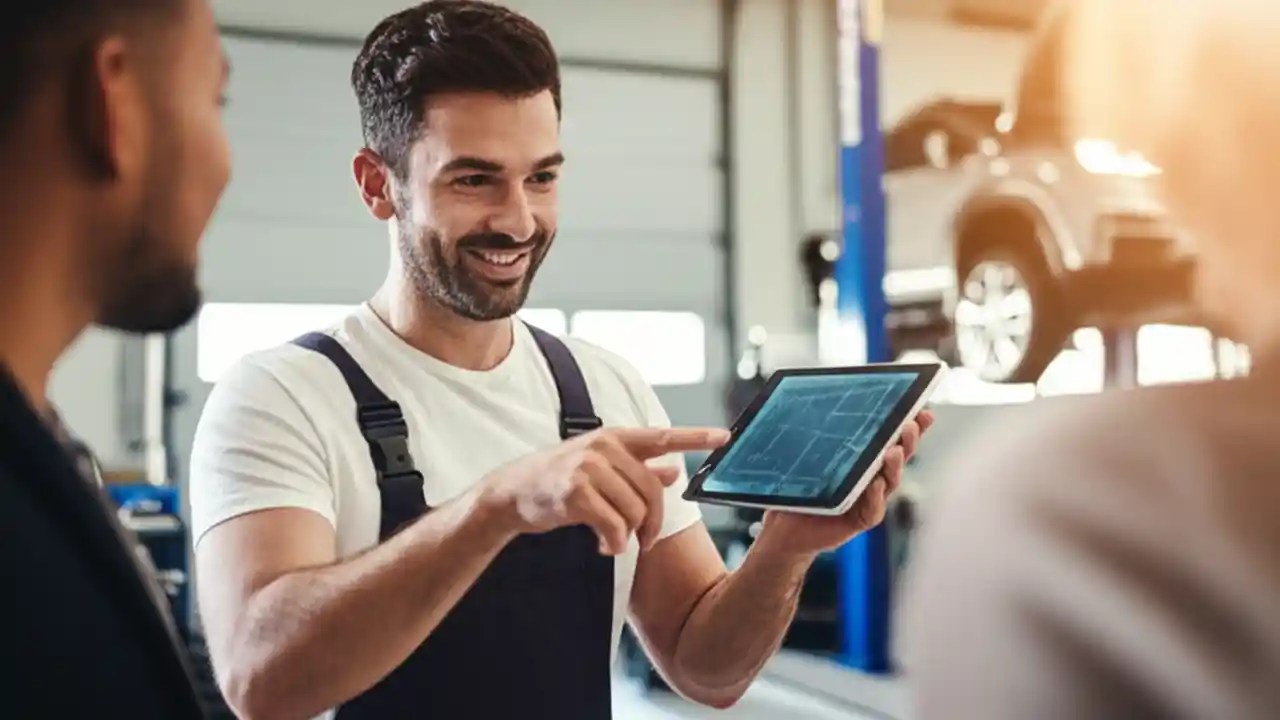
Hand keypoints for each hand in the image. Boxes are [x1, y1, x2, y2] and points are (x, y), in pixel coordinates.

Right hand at [477, 427, 729, 555]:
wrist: (511, 493)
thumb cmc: (558, 481)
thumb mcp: (599, 469)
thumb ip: (639, 469)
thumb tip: (674, 472)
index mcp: (614, 438)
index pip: (662, 436)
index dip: (695, 437)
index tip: (724, 436)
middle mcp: (603, 447)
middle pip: (652, 491)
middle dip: (652, 523)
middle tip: (643, 542)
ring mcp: (587, 467)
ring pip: (634, 511)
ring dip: (628, 536)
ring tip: (613, 541)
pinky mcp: (574, 492)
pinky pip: (613, 526)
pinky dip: (612, 543)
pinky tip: (601, 546)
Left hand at [754, 410, 934, 557]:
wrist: (786, 524)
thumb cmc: (799, 484)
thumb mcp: (808, 452)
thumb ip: (821, 431)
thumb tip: (821, 388)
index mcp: (866, 456)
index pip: (893, 437)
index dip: (911, 424)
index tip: (922, 408)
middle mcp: (875, 476)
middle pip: (899, 455)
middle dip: (908, 440)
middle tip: (909, 425)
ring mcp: (870, 498)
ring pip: (890, 480)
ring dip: (894, 465)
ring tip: (892, 451)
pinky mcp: (860, 519)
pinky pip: (873, 508)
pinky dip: (875, 496)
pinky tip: (874, 483)